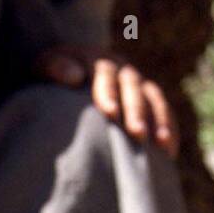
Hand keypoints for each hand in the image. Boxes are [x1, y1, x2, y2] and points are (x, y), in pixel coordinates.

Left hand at [30, 46, 179, 158]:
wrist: (64, 82)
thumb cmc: (51, 79)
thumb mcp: (44, 67)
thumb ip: (55, 67)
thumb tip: (75, 76)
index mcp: (97, 60)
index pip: (105, 73)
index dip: (108, 91)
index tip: (109, 112)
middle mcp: (122, 70)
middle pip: (133, 87)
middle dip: (136, 110)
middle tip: (137, 133)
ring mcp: (138, 85)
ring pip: (153, 98)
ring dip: (159, 119)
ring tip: (161, 143)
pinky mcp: (148, 102)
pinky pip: (163, 112)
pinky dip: (168, 128)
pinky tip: (168, 151)